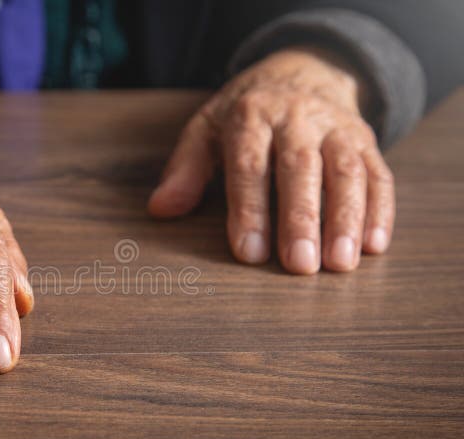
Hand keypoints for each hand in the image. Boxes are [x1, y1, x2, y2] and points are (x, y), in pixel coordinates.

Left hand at [148, 47, 394, 273]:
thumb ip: (185, 169)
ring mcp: (336, 127)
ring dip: (347, 218)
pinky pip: (378, 172)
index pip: (249, 164)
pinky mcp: (366, 139)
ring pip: (346, 170)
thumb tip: (160, 210)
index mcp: (251, 115)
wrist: (302, 70)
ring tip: (340, 263)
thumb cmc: (245, 112)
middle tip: (299, 265)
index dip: (249, 210)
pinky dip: (380, 209)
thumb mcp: (206, 129)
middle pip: (301, 168)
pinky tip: (375, 246)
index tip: (249, 253)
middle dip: (301, 218)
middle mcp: (297, 117)